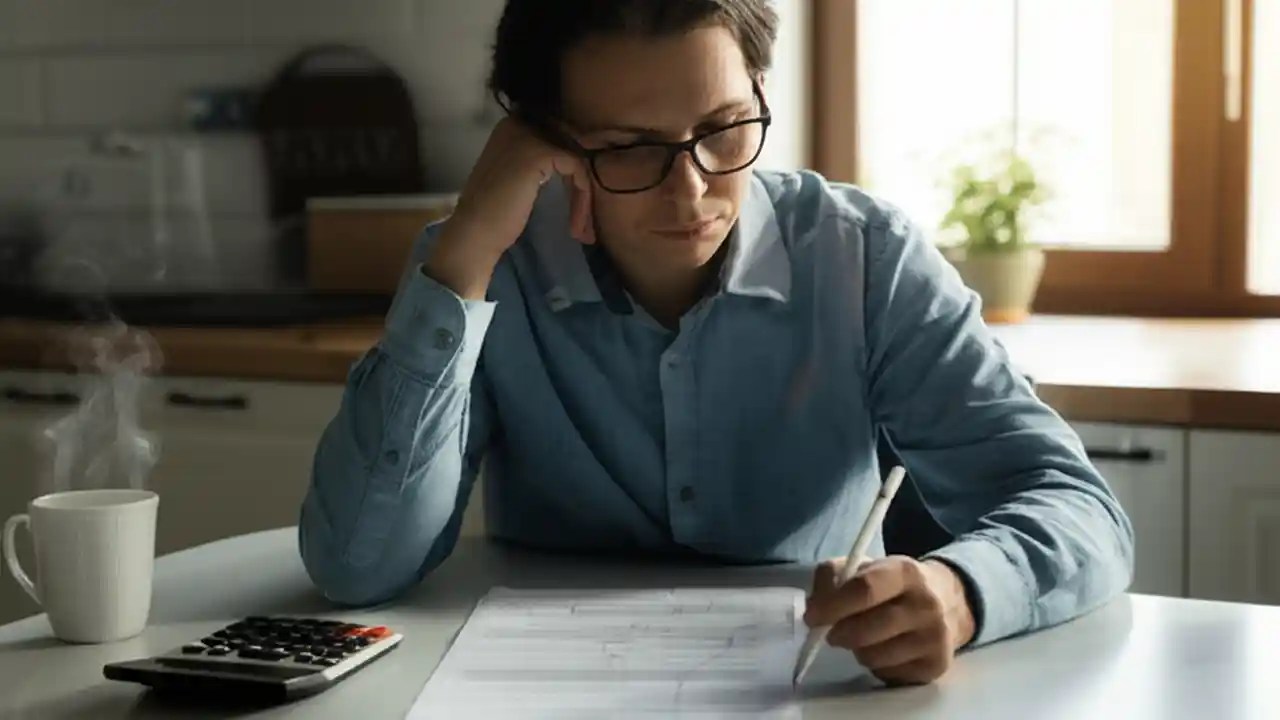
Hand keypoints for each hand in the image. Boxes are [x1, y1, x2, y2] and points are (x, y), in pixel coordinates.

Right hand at [427, 117, 594, 298]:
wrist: (474, 233)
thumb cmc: (495, 214)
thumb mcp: (519, 179)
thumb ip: (540, 164)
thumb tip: (576, 163)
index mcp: (512, 126)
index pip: (558, 138)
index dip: (574, 172)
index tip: (578, 205)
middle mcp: (519, 123)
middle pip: (570, 146)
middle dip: (582, 185)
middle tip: (584, 223)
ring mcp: (528, 136)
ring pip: (576, 159)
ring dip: (583, 197)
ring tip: (582, 230)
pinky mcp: (539, 153)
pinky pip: (576, 168)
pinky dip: (581, 196)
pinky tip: (577, 223)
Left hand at [803, 555, 975, 685]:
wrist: (948, 601)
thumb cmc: (894, 584)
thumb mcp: (865, 566)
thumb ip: (833, 577)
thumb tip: (814, 607)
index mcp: (905, 572)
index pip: (863, 589)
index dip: (831, 606)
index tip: (812, 617)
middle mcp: (926, 604)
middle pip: (865, 630)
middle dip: (838, 634)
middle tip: (832, 633)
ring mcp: (934, 638)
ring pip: (873, 657)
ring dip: (858, 651)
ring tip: (864, 637)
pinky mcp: (936, 666)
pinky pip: (888, 675)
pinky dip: (878, 666)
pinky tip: (885, 649)